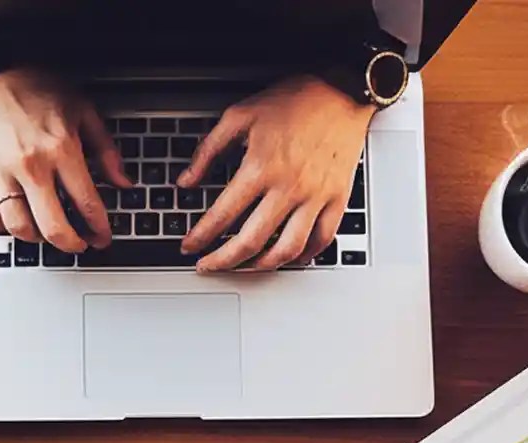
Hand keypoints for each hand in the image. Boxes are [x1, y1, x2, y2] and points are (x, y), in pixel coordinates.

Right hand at [0, 68, 130, 251]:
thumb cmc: (39, 89)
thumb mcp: (84, 112)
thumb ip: (106, 150)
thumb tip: (122, 182)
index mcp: (61, 149)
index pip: (87, 204)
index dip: (99, 229)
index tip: (101, 237)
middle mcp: (30, 163)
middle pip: (53, 226)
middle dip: (71, 244)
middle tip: (78, 245)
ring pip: (18, 226)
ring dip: (37, 239)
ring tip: (47, 234)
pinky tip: (11, 221)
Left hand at [179, 76, 375, 270]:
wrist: (341, 90)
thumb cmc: (294, 100)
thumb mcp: (239, 115)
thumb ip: (208, 151)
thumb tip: (186, 181)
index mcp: (260, 167)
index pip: (222, 215)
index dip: (200, 237)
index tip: (189, 246)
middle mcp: (289, 187)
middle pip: (251, 241)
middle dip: (223, 261)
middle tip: (208, 265)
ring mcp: (315, 197)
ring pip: (286, 250)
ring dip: (259, 266)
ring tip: (243, 267)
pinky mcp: (337, 199)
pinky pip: (320, 241)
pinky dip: (302, 256)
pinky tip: (286, 257)